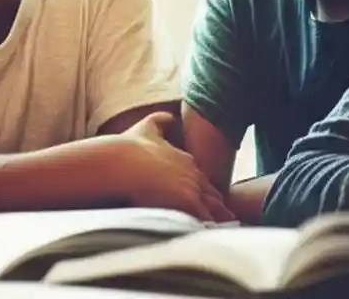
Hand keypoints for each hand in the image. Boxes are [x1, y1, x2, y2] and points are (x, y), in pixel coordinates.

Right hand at [118, 112, 235, 222]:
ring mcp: (192, 187)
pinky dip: (209, 226)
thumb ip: (160, 120)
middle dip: (217, 204)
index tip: (208, 197)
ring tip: (225, 227)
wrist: (122, 161)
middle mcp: (192, 172)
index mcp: (185, 159)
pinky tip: (213, 233)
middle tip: (226, 216)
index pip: (201, 177)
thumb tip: (170, 116)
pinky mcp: (188, 201)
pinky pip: (205, 218)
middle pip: (212, 192)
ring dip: (218, 217)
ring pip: (213, 206)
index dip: (204, 188)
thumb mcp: (147, 126)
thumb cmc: (130, 147)